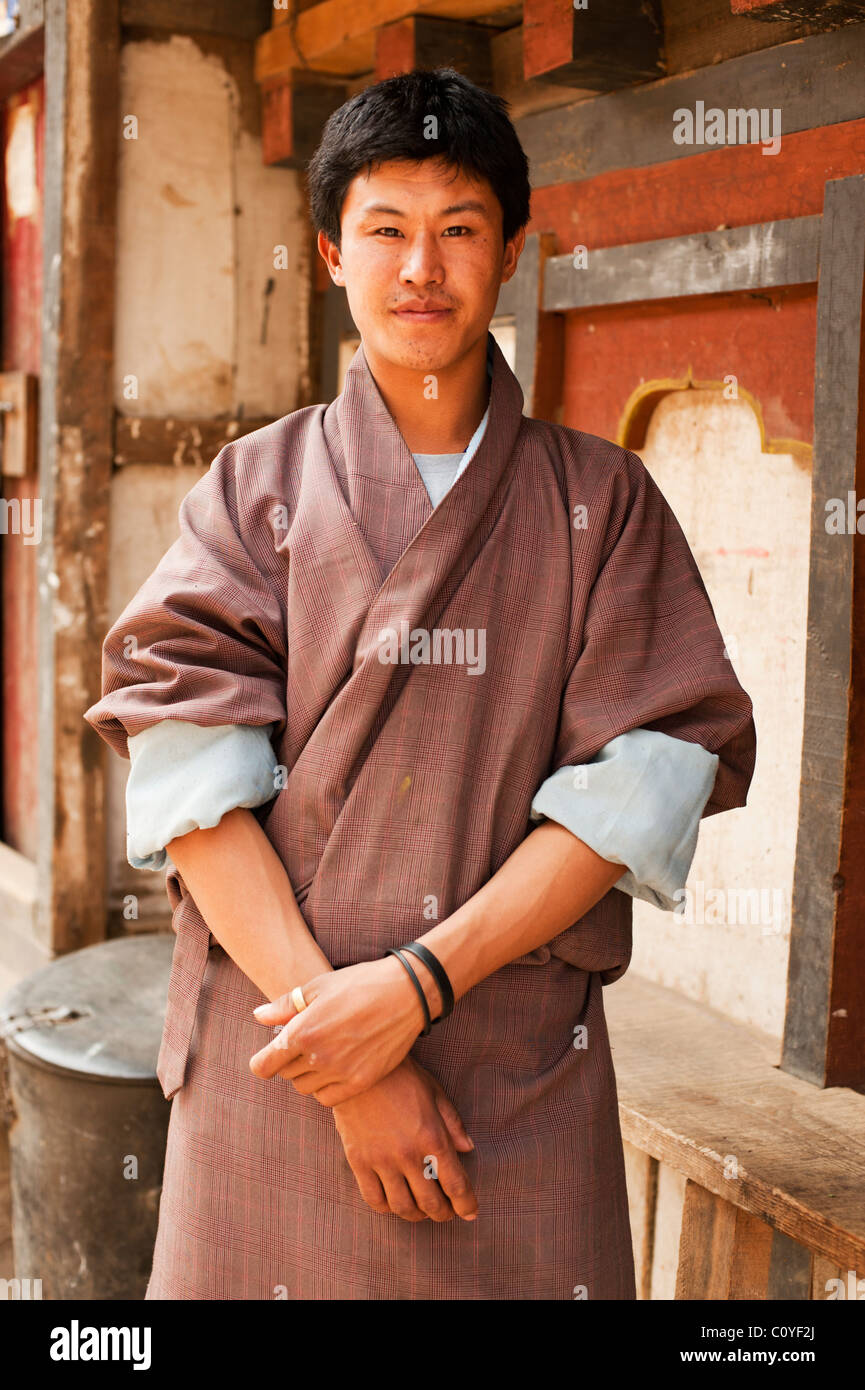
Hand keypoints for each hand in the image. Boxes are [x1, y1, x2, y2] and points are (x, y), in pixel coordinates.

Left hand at [249, 954, 436, 1105]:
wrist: (406, 994)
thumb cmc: (360, 984)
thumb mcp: (318, 986)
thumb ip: (285, 1006)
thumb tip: (258, 1016)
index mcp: (303, 1031)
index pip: (264, 1065)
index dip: (261, 1062)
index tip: (266, 1058)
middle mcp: (318, 1056)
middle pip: (285, 1075)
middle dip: (288, 1061)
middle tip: (306, 1043)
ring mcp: (340, 1072)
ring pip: (305, 1088)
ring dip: (307, 1075)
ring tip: (322, 1054)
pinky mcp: (360, 1082)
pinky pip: (328, 1098)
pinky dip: (325, 1088)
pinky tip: (335, 1069)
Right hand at [332, 1056, 478, 1222]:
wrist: (359, 1066)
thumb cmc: (401, 1075)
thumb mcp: (434, 1092)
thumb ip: (452, 1123)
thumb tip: (468, 1149)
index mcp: (433, 1137)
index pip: (456, 1184)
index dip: (466, 1204)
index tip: (471, 1213)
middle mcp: (409, 1154)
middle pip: (431, 1202)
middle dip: (443, 1213)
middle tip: (446, 1213)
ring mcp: (382, 1160)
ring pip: (402, 1206)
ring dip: (416, 1215)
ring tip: (420, 1211)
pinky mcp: (358, 1161)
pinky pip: (374, 1198)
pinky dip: (387, 1208)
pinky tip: (393, 1202)